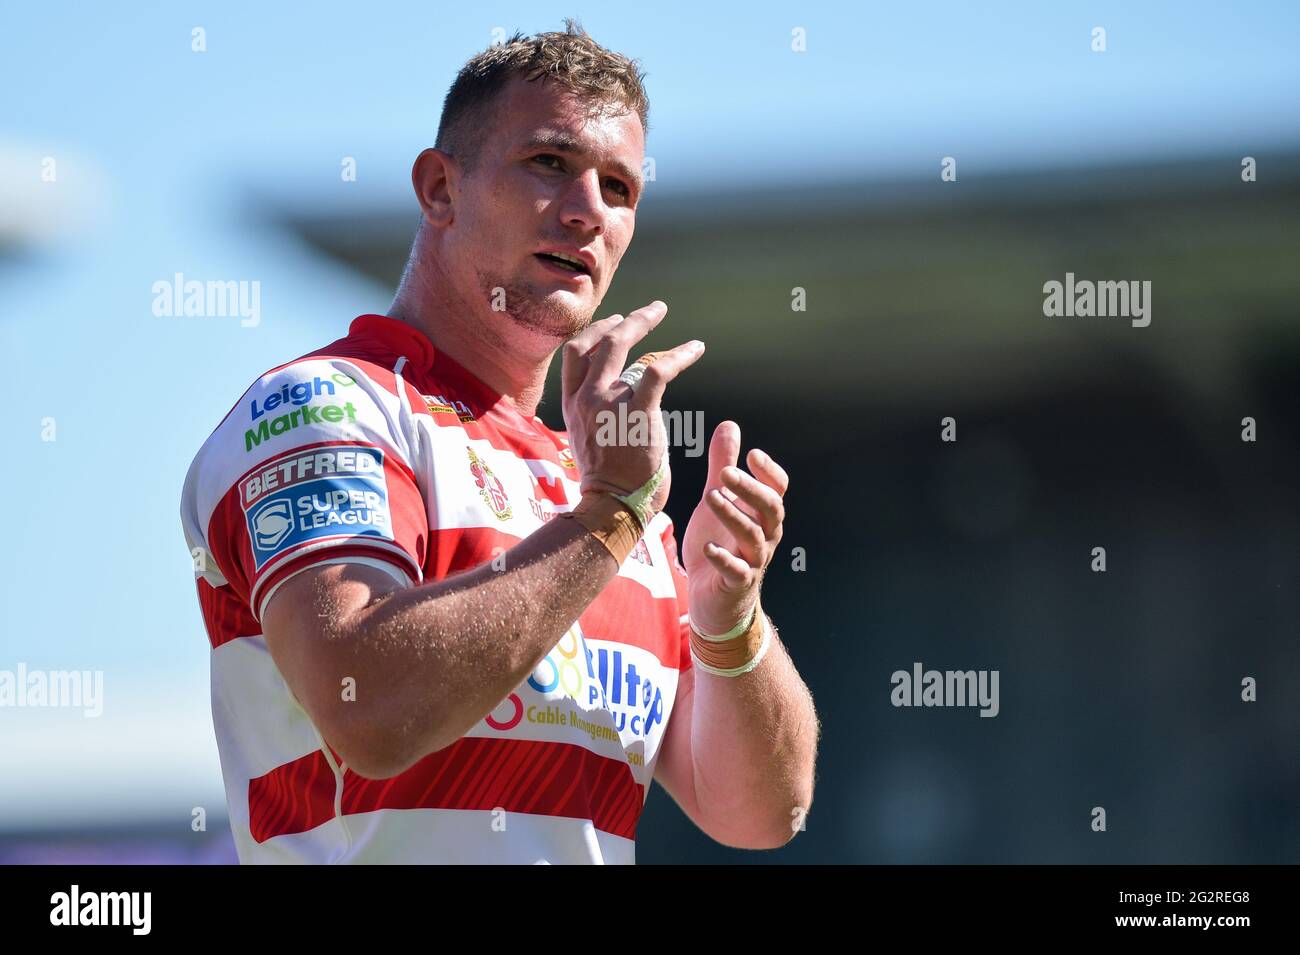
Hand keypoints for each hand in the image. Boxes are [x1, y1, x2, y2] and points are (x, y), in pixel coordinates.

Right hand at [560, 301, 704, 519]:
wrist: (614, 507)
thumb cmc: (610, 481)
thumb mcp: (588, 439)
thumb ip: (595, 413)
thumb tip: (614, 396)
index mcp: (573, 405)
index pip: (574, 353)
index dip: (594, 331)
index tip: (614, 322)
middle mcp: (586, 399)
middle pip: (598, 341)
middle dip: (624, 320)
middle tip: (650, 311)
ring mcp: (608, 404)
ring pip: (621, 346)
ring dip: (643, 322)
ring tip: (662, 312)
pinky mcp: (638, 413)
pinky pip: (658, 370)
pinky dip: (679, 354)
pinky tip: (696, 348)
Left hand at [681, 421, 787, 635]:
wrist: (714, 599)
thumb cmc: (720, 544)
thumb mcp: (718, 500)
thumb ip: (724, 465)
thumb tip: (730, 425)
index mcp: (763, 515)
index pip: (777, 489)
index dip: (768, 472)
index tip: (752, 454)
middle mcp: (765, 536)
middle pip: (770, 509)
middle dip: (751, 489)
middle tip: (726, 473)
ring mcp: (753, 561)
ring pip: (752, 536)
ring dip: (733, 516)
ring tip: (710, 497)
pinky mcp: (737, 583)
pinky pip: (736, 571)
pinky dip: (724, 559)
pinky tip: (709, 548)